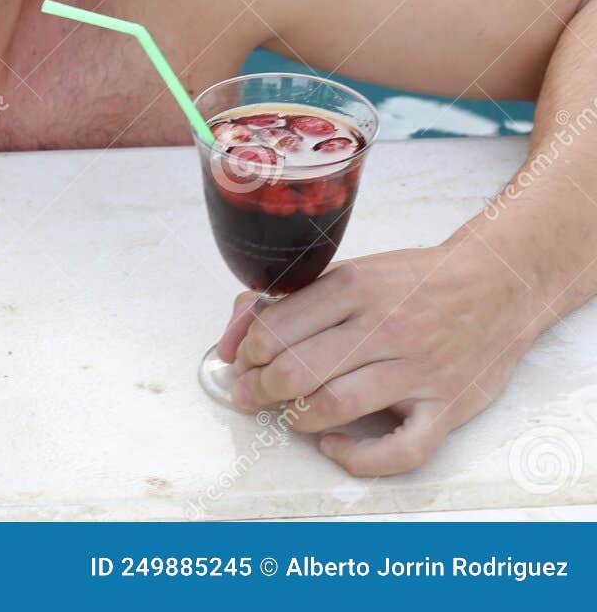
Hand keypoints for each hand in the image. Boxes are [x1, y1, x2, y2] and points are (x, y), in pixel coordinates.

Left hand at [216, 233, 542, 475]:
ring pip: (337, 404)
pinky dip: (360, 458)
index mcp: (356, 288)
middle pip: (299, 370)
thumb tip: (233, 334)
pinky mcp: (447, 408)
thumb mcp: (350, 273)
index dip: (247, 352)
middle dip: (260, 388)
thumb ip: (290, 300)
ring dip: (296, 417)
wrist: (498, 286)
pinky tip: (333, 446)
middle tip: (250, 394)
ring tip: (286, 414)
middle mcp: (386, 328)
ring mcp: (419, 371)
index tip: (240, 361)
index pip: (278, 328)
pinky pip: (402, 450)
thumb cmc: (413, 283)